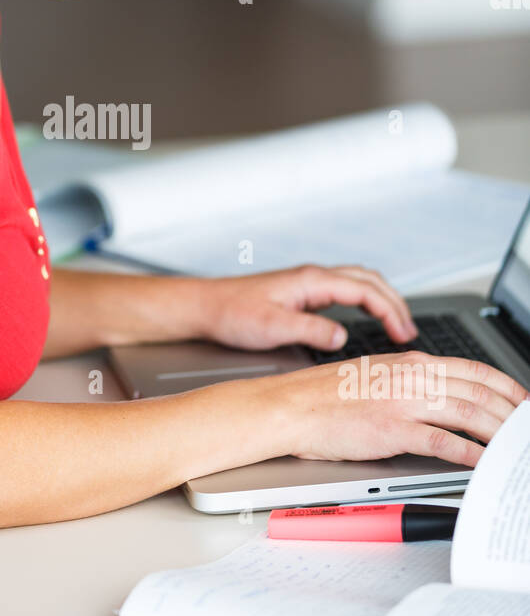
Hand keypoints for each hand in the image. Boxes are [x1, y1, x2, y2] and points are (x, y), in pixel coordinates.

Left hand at [197, 263, 417, 351]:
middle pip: (369, 281)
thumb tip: (341, 338)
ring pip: (359, 283)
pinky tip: (368, 319)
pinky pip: (345, 292)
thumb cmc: (232, 313)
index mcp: (312, 281)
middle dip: (395, 304)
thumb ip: (309, 331)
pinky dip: (366, 303)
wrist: (206, 306)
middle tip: (409, 332)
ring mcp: (309, 284)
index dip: (390, 311)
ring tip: (398, 326)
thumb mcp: (272, 327)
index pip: (365, 290)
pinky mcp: (302, 294)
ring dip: (382, 301)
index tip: (404, 334)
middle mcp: (314, 277)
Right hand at [256, 350, 527, 467]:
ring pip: (469, 413)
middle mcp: (412, 377)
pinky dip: (470, 453)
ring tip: (516, 447)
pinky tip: (484, 462)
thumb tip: (440, 399)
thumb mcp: (375, 376)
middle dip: (512, 412)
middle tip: (527, 428)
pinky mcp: (392, 430)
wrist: (289, 407)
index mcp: (409, 362)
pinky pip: (443, 441)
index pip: (473, 370)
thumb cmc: (323, 396)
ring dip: (500, 432)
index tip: (523, 401)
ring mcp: (403, 403)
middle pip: (480, 391)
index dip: (507, 386)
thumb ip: (410, 383)